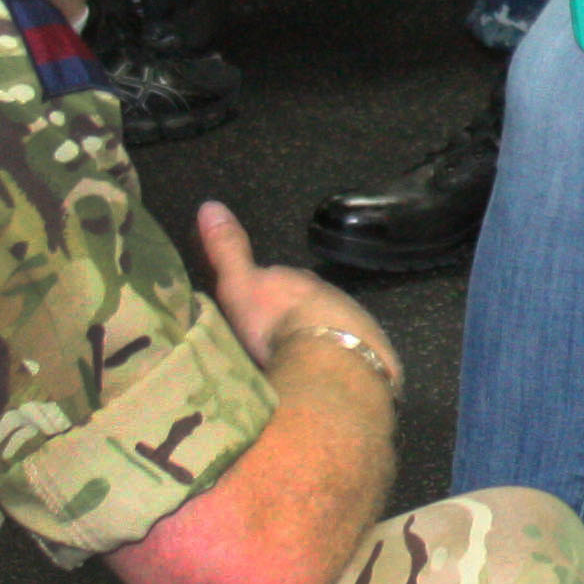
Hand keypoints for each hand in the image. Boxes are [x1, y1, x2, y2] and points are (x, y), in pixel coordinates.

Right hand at [190, 199, 394, 392]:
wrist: (328, 358)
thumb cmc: (276, 322)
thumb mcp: (240, 284)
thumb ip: (227, 250)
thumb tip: (210, 204)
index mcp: (298, 280)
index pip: (282, 281)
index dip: (270, 295)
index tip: (258, 313)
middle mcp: (330, 296)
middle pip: (310, 305)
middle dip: (296, 318)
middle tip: (277, 343)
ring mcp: (356, 325)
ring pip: (332, 330)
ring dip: (319, 342)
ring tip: (301, 365)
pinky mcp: (373, 356)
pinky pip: (353, 356)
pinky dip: (340, 363)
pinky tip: (328, 379)